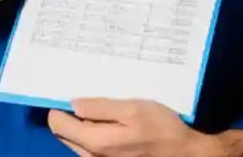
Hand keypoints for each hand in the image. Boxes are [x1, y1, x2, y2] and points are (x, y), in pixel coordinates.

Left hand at [47, 99, 220, 156]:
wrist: (184, 153)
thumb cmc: (161, 128)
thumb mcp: (132, 109)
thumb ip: (100, 108)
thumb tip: (73, 104)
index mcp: (95, 142)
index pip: (58, 124)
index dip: (59, 107)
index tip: (70, 93)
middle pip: (64, 134)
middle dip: (71, 116)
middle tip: (90, 101)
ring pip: (77, 141)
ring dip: (84, 125)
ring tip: (106, 112)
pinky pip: (90, 147)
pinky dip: (94, 133)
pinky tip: (113, 123)